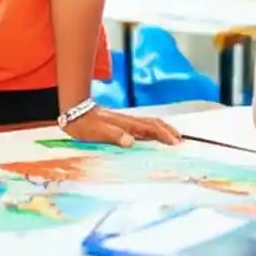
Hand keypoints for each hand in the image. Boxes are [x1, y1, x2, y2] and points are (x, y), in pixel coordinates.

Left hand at [62, 106, 181, 146]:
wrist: (75, 113)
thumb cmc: (85, 124)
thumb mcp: (97, 132)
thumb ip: (114, 136)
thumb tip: (130, 141)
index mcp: (126, 124)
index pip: (150, 127)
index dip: (164, 134)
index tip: (174, 142)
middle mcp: (129, 121)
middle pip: (154, 123)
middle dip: (168, 130)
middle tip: (180, 140)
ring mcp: (126, 122)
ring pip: (150, 124)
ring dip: (163, 130)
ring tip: (172, 138)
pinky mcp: (122, 124)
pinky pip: (143, 126)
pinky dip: (153, 131)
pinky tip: (153, 137)